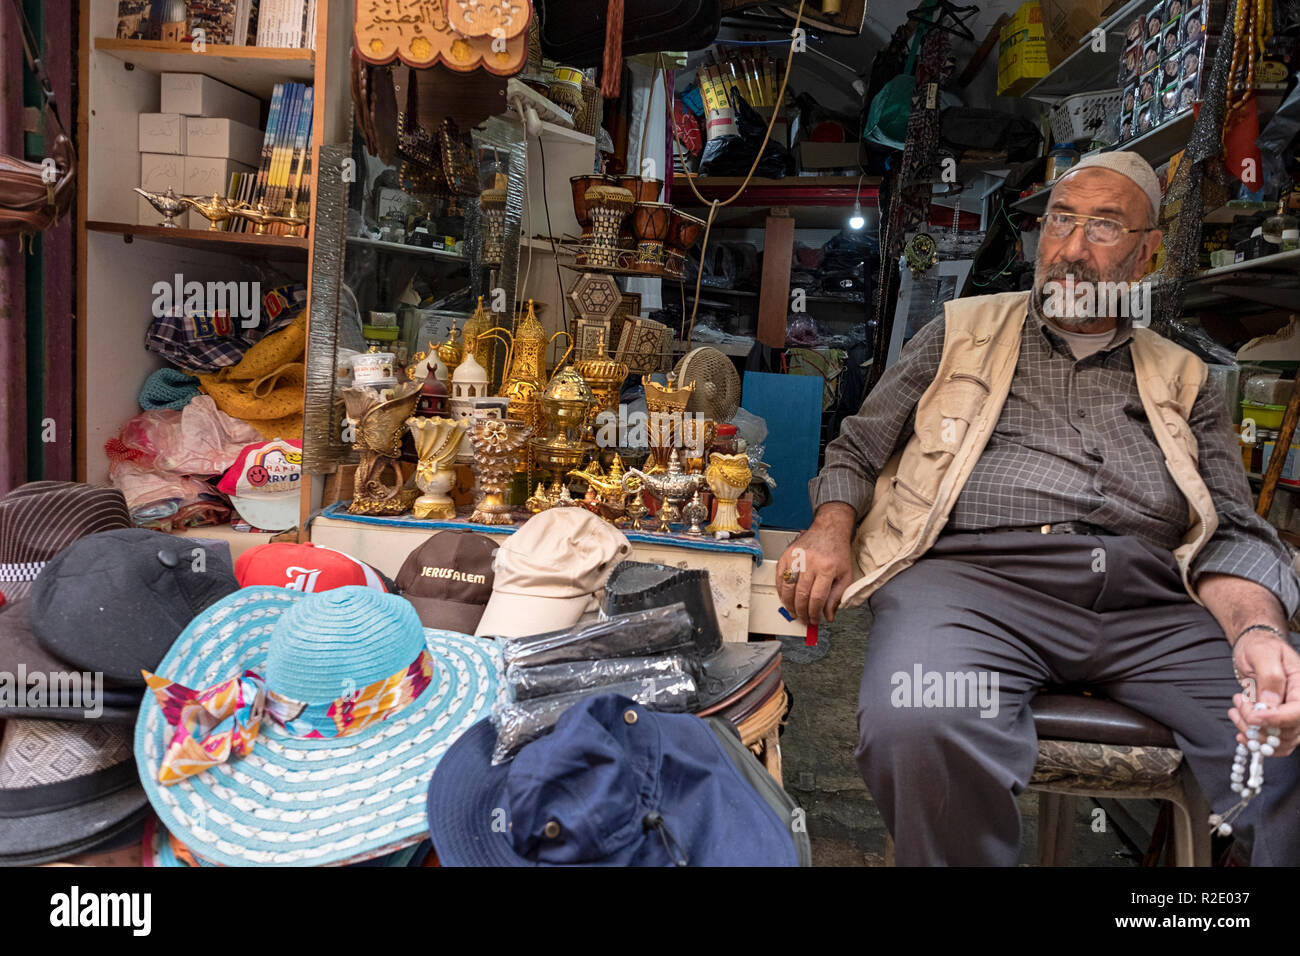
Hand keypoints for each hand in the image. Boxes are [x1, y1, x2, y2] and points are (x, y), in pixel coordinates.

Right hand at [775, 503, 855, 624]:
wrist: (828, 530)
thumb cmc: (837, 552)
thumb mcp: (845, 575)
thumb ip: (837, 597)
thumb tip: (828, 615)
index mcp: (827, 568)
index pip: (817, 598)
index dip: (814, 613)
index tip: (814, 620)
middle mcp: (810, 563)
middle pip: (801, 595)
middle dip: (801, 612)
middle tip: (803, 619)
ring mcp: (796, 558)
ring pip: (787, 588)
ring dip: (789, 604)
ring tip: (794, 612)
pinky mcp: (787, 555)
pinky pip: (780, 577)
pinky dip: (781, 591)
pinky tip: (786, 598)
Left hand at [1229, 631, 1299, 756]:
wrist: (1255, 648)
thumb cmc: (1260, 647)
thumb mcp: (1263, 653)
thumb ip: (1270, 677)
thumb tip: (1271, 703)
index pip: (1297, 712)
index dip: (1275, 719)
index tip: (1253, 716)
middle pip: (1287, 730)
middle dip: (1257, 723)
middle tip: (1239, 703)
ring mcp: (1290, 715)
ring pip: (1277, 740)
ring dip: (1251, 731)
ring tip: (1236, 709)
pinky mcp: (1279, 722)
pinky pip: (1272, 742)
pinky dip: (1254, 740)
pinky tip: (1240, 726)